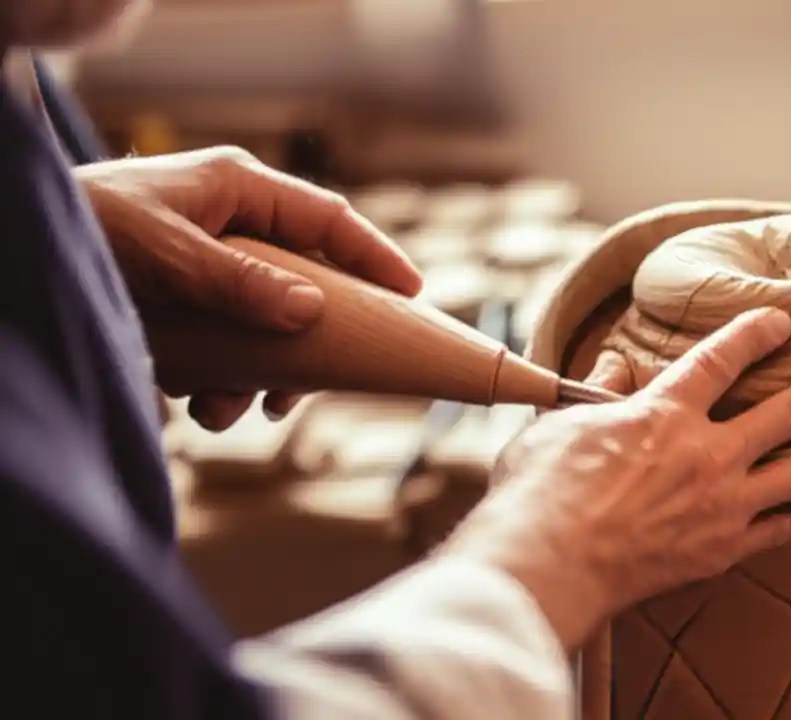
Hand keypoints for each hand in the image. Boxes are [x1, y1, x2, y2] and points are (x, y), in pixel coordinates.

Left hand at [76, 146, 421, 430]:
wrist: (13, 261)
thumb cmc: (86, 229)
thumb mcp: (166, 253)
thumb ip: (239, 281)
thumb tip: (312, 311)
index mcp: (238, 190)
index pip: (330, 220)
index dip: (376, 258)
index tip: (413, 297)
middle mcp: (231, 226)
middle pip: (305, 284)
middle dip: (306, 345)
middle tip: (304, 390)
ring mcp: (208, 268)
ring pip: (267, 327)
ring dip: (254, 377)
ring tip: (223, 410)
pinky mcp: (185, 307)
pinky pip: (227, 348)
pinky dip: (218, 383)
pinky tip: (192, 403)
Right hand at [440, 308, 790, 649]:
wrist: (546, 565)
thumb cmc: (541, 491)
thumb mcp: (561, 423)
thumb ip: (600, 390)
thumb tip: (617, 363)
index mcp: (664, 412)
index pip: (721, 358)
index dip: (757, 333)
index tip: (786, 320)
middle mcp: (707, 452)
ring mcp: (723, 503)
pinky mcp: (721, 549)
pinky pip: (782, 530)